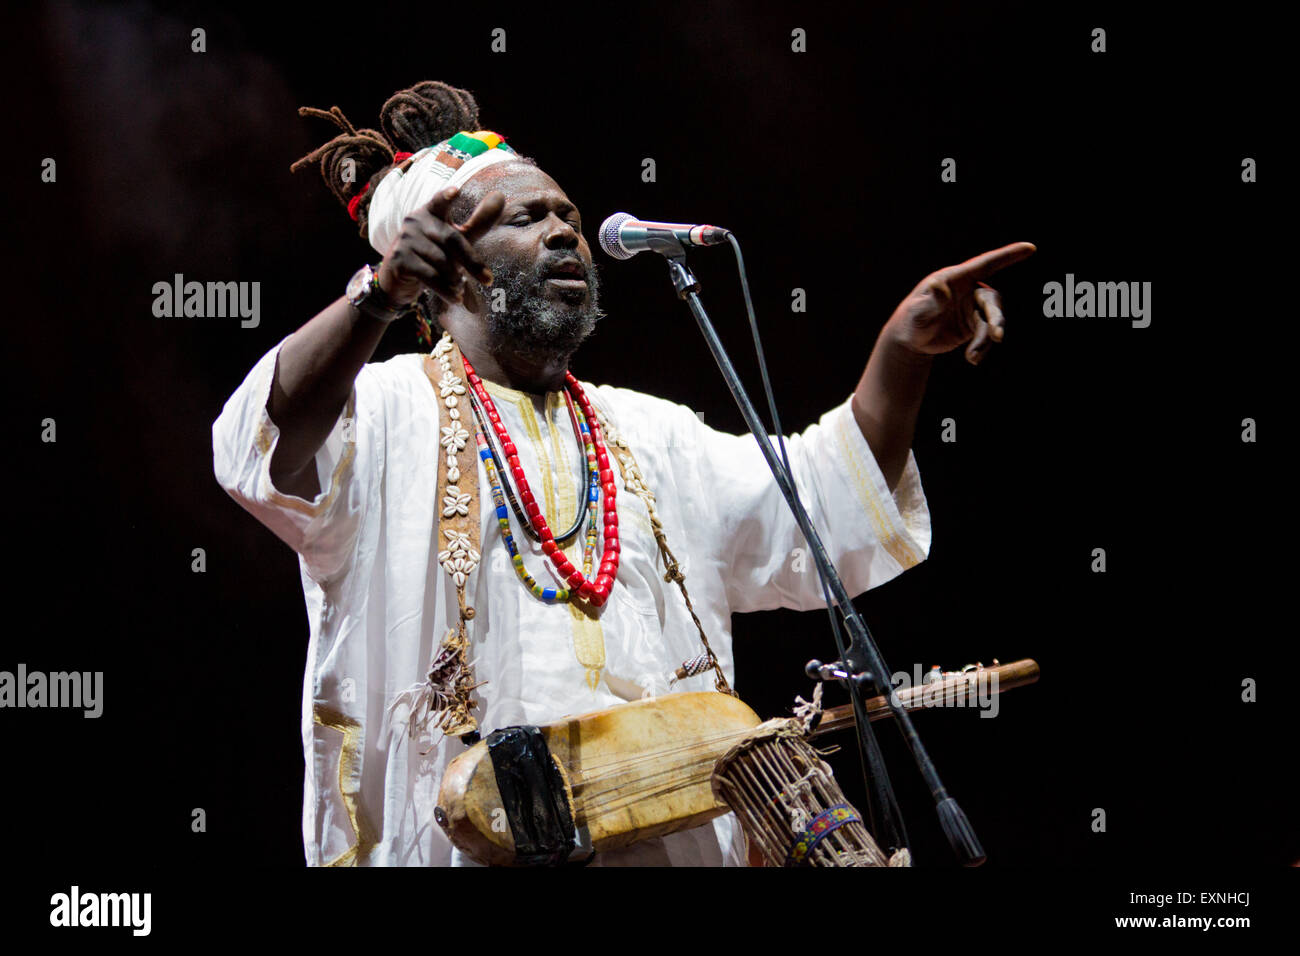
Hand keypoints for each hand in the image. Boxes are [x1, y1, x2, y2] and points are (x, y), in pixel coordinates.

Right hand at [377, 185, 506, 307]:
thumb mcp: (455, 240)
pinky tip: (455, 298)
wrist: (398, 282)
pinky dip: (446, 290)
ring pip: (442, 261)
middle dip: (471, 262)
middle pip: (452, 240)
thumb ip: (476, 223)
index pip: (439, 202)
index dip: (446, 197)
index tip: (456, 192)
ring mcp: (405, 240)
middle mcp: (416, 221)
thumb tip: (500, 197)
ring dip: (456, 280)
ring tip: (460, 290)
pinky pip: (430, 276)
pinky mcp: (399, 260)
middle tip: (488, 280)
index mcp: (430, 212)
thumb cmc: (432, 256)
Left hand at [884, 242, 1035, 364]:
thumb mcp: (918, 311)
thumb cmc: (912, 318)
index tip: (1030, 248)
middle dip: (996, 318)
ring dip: (985, 339)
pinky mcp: (975, 324)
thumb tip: (939, 286)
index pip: (986, 264)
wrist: (912, 339)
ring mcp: (974, 307)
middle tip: (997, 337)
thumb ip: (931, 300)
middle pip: (991, 301)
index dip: (1008, 255)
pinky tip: (972, 359)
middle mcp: (969, 290)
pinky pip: (985, 335)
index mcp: (956, 278)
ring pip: (990, 321)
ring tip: (972, 358)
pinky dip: (981, 347)